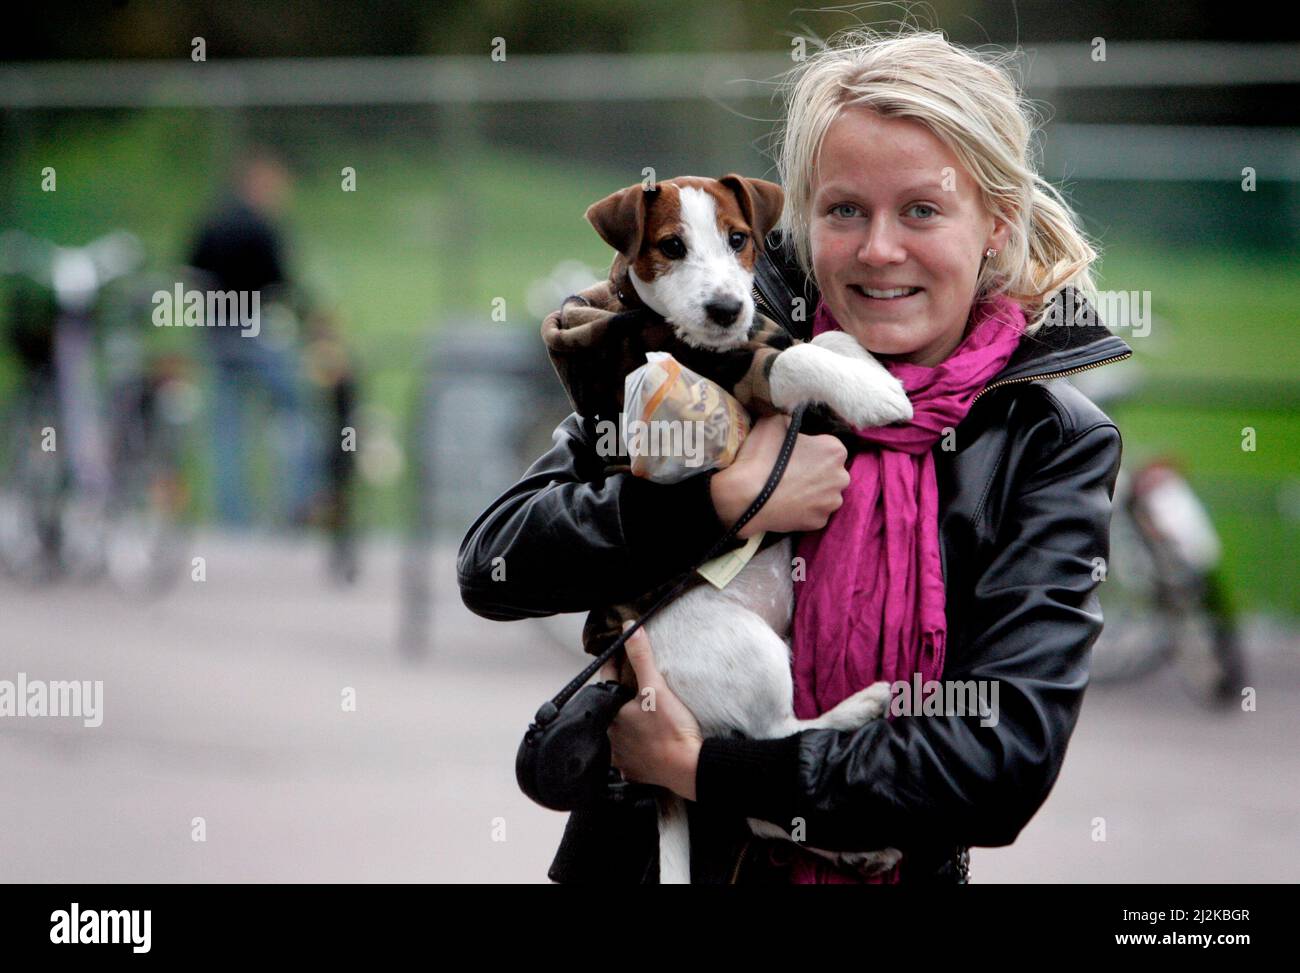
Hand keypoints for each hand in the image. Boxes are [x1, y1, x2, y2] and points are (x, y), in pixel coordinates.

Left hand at [599, 625, 702, 800]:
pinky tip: (642, 739)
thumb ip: (641, 658)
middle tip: (631, 680)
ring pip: (617, 731)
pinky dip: (632, 745)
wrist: (687, 768)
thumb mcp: (656, 688)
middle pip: (610, 706)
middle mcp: (610, 736)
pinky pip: (626, 754)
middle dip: (619, 693)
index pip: (607, 679)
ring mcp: (620, 756)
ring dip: (624, 720)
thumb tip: (629, 629)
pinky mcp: (632, 770)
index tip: (620, 652)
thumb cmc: (671, 729)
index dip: (615, 663)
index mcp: (610, 713)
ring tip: (637, 710)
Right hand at [709, 414, 850, 537]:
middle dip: (816, 473)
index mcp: (834, 450)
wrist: (745, 497)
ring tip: (788, 491)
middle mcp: (841, 477)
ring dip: (812, 492)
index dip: (809, 450)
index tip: (793, 455)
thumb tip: (790, 425)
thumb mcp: (773, 422)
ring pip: (825, 494)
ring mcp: (831, 503)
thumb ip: (789, 420)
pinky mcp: (819, 523)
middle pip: (831, 472)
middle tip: (790, 473)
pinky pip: (814, 513)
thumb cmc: (761, 456)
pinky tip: (787, 505)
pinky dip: (804, 510)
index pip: (827, 448)